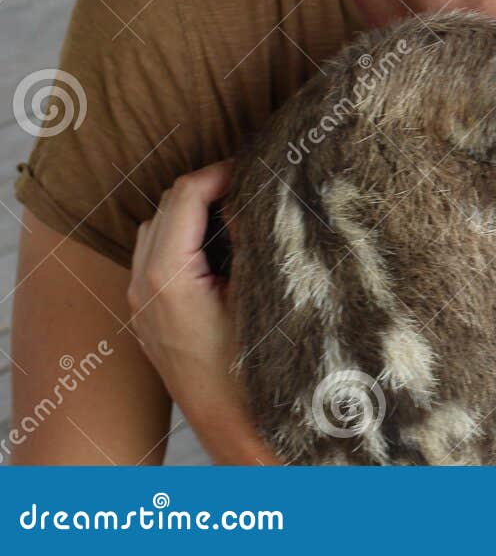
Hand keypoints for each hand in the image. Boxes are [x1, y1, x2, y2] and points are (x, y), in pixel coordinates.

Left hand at [128, 160, 278, 463]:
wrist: (234, 425)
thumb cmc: (254, 362)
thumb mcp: (258, 291)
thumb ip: (248, 237)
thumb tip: (251, 193)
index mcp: (167, 274)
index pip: (185, 194)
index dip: (222, 173)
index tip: (256, 168)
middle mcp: (141, 284)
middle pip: (166, 206)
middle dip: (206, 188)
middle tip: (251, 185)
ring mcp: (139, 302)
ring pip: (155, 229)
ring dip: (191, 212)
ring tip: (237, 212)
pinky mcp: (146, 316)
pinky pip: (153, 257)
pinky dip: (180, 238)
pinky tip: (218, 248)